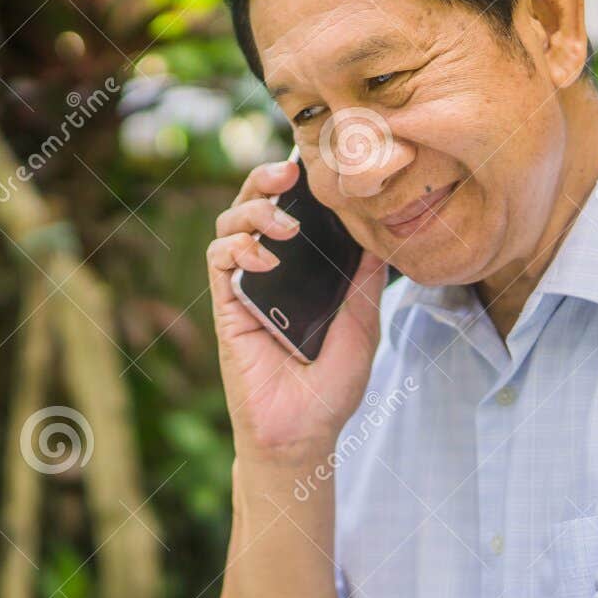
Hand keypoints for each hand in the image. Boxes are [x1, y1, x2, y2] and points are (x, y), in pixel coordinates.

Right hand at [206, 158, 388, 463]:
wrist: (303, 433)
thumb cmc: (331, 386)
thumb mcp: (363, 323)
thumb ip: (364, 279)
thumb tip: (379, 232)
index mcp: (302, 271)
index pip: (293, 212)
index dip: (299, 185)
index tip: (318, 164)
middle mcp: (271, 271)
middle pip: (255, 205)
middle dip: (265, 179)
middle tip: (289, 172)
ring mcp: (245, 287)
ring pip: (230, 224)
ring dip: (254, 211)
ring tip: (284, 224)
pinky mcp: (226, 306)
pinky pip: (219, 260)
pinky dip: (239, 248)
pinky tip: (265, 257)